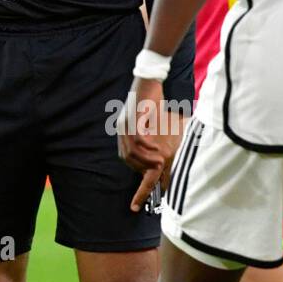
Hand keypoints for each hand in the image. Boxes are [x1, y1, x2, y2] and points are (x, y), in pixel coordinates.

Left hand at [117, 79, 188, 210]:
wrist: (149, 78)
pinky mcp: (134, 118)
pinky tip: (157, 150)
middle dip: (143, 170)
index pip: (127, 159)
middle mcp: (122, 130)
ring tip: (160, 162)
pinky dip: (148, 148)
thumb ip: (151, 135)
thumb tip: (161, 154)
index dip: (136, 177)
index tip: (135, 203)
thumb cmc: (153, 99)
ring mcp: (126, 125)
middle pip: (129, 159)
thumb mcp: (151, 120)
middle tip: (159, 171)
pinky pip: (139, 140)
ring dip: (147, 160)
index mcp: (124, 132)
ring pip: (133, 152)